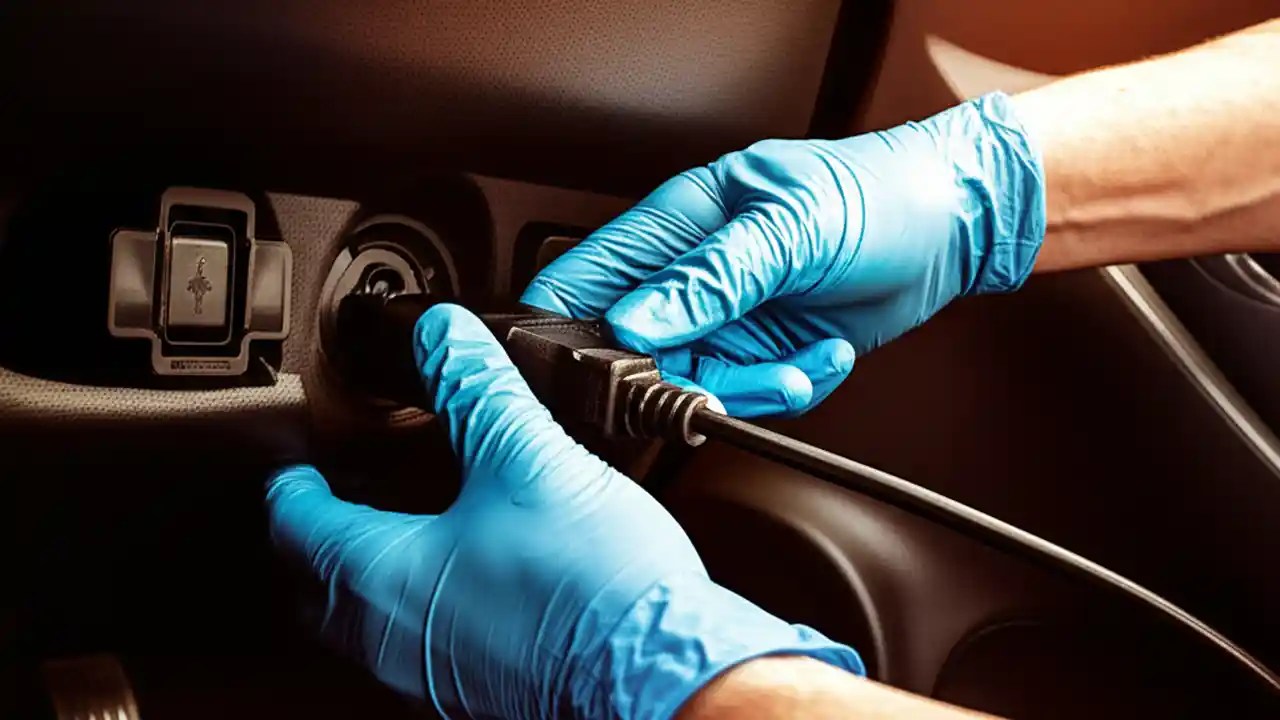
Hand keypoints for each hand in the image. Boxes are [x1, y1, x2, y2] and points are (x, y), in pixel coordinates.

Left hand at [266, 304, 862, 718]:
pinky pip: (421, 645)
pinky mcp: (481, 691)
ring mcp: (432, 674)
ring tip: (400, 534)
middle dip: (317, 542)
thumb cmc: (593, 587)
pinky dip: (421, 605)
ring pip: (368, 623)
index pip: (297, 527)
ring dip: (369, 576)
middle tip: (332, 505)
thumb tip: (444, 335)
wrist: (662, 673)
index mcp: (379, 576)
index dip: (292, 488)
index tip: (295, 472)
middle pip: (315, 589)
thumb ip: (478, 389)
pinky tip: (469, 581)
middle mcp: (390, 637)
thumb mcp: (529, 458)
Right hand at [522, 93, 1045, 417]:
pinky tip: (825, 354)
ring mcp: (726, 318)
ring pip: (695, 386)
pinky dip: (789, 388)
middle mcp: (690, 275)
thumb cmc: (876, 194)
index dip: (569, 332)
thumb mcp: (791, 229)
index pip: (584, 280)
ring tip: (801, 366)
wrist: (955, 223)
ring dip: (750, 390)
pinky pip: (748, 396)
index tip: (592, 377)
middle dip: (678, 381)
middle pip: (635, 352)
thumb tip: (632, 324)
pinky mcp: (763, 352)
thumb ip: (709, 280)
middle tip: (721, 389)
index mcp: (676, 224)